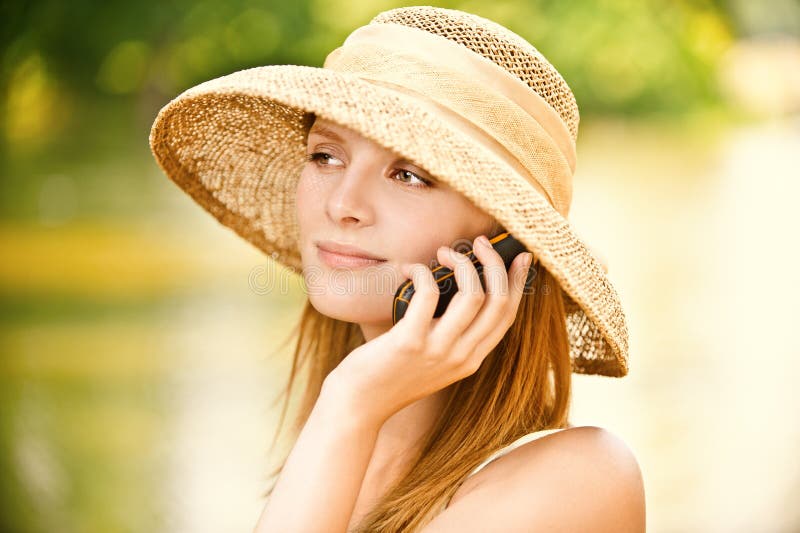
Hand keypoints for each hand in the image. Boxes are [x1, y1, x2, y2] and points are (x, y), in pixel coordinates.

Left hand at [323, 234, 533, 426]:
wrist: (358, 406)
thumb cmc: (389, 374)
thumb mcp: (431, 361)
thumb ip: (449, 335)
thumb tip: (456, 286)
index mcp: (471, 360)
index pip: (507, 316)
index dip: (517, 283)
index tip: (520, 257)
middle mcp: (461, 357)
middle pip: (498, 302)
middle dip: (494, 263)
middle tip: (478, 242)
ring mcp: (438, 351)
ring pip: (474, 295)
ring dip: (462, 262)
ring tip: (443, 252)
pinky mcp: (410, 342)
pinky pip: (429, 293)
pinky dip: (422, 272)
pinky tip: (409, 269)